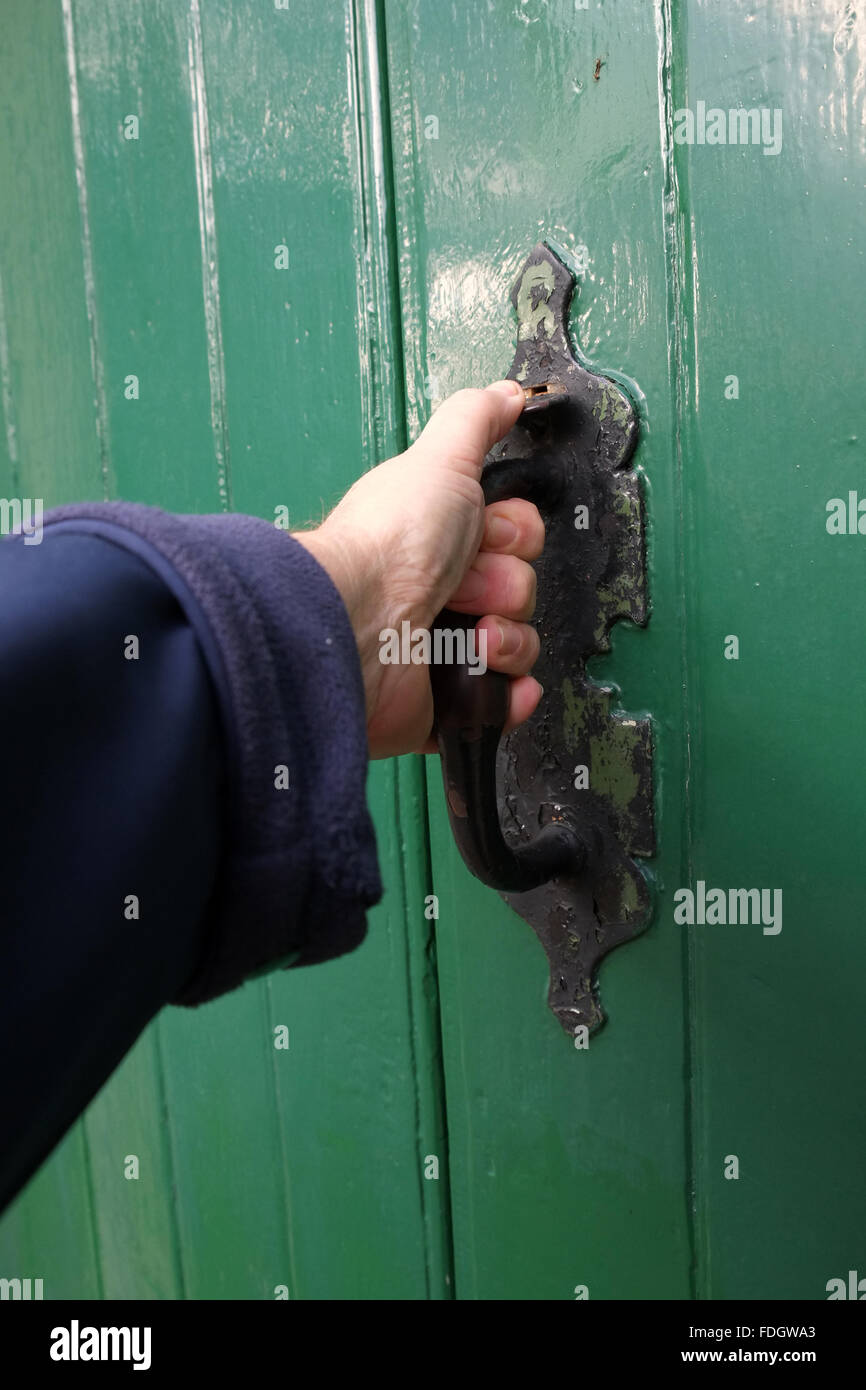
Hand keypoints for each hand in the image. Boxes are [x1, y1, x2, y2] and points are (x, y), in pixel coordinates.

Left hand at [293, 380, 543, 757]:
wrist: (356, 627)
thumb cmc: (386, 546)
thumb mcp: (437, 459)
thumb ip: (475, 420)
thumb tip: (505, 393)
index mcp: (440, 537)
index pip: (518, 537)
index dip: (512, 534)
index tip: (482, 531)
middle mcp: (440, 591)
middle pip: (524, 589)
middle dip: (505, 586)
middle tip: (462, 582)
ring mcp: (441, 648)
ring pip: (521, 644)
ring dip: (505, 638)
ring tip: (464, 634)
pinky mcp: (444, 701)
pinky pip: (501, 703)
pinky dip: (504, 694)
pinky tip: (483, 676)